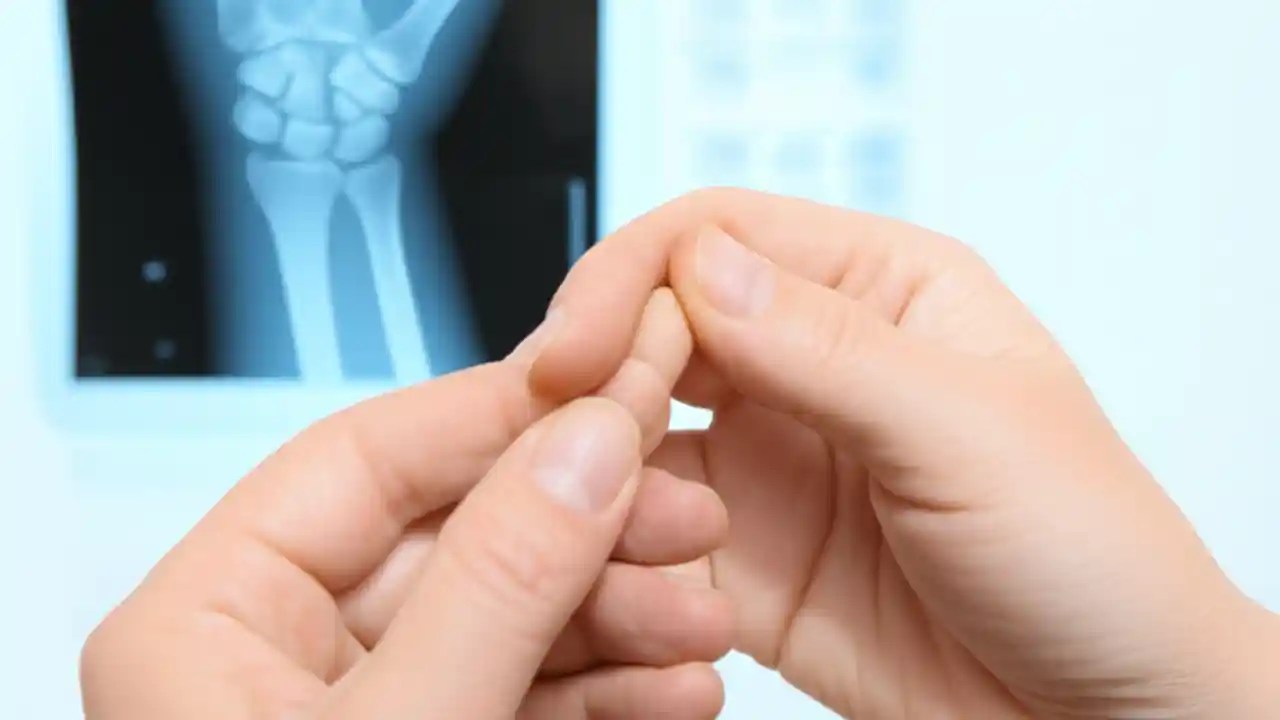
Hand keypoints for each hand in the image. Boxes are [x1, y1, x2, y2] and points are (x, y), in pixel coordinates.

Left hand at [80, 291, 732, 718]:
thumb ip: (494, 585)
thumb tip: (583, 445)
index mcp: (204, 624)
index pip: (362, 456)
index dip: (501, 413)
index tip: (614, 386)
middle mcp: (273, 657)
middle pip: (458, 535)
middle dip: (593, 532)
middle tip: (689, 510)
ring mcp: (357, 708)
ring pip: (508, 617)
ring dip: (622, 616)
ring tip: (707, 621)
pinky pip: (522, 693)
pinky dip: (608, 689)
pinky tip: (678, 686)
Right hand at [533, 189, 1279, 718]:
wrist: (1102, 717)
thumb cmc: (1092, 555)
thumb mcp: (970, 431)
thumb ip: (831, 348)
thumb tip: (702, 270)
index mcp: (879, 293)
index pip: (720, 237)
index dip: (634, 276)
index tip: (581, 344)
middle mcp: (810, 366)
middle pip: (656, 328)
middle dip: (597, 371)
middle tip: (560, 427)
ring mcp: (770, 462)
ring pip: (633, 434)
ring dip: (596, 468)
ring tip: (590, 519)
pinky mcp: (741, 558)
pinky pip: (643, 537)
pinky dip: (615, 553)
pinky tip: (627, 581)